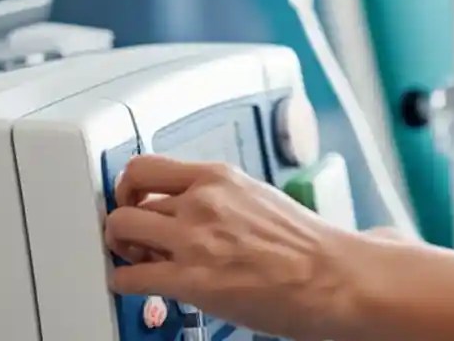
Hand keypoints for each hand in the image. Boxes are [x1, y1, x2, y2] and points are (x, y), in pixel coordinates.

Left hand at [105, 155, 366, 339]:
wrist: (332, 276)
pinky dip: (124, 283)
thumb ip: (222, 198)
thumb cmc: (309, 246)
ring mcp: (193, 239)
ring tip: (139, 261)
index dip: (130, 186)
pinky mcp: (189, 279)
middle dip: (125, 220)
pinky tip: (141, 288)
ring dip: (122, 248)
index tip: (132, 199)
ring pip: (120, 230)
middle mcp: (202, 201)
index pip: (146, 165)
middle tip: (135, 238)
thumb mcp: (261, 198)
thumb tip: (194, 210)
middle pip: (127, 200)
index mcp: (221, 177)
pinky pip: (127, 277)